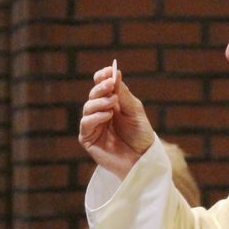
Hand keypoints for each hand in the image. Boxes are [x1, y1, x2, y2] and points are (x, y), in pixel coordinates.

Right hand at [79, 65, 154, 179]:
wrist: (142, 158)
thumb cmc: (140, 135)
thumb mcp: (135, 111)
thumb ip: (124, 94)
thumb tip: (115, 73)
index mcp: (111, 103)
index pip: (101, 86)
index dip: (102, 77)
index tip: (109, 70)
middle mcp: (100, 113)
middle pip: (93, 95)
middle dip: (101, 88)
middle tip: (111, 84)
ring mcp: (93, 126)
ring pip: (88, 107)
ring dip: (100, 102)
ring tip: (113, 103)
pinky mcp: (88, 139)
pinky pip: (86, 123)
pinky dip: (95, 116)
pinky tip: (108, 115)